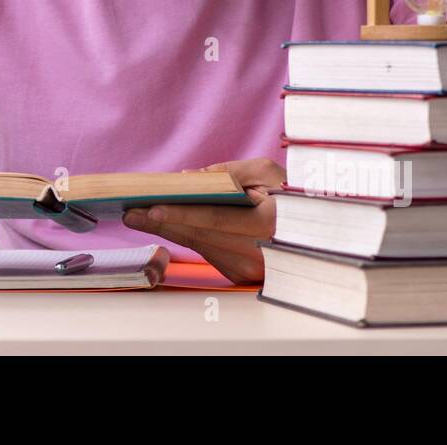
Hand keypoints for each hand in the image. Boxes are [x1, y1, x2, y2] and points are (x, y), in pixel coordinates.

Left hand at [122, 157, 284, 284]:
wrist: (315, 234)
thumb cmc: (294, 196)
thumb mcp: (269, 173)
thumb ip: (231, 173)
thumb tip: (191, 178)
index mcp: (267, 224)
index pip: (215, 219)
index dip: (182, 214)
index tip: (153, 209)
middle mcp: (256, 253)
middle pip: (199, 235)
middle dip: (161, 223)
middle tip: (131, 212)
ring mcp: (246, 267)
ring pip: (198, 245)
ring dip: (168, 230)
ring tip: (139, 216)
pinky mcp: (238, 273)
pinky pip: (207, 250)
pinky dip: (187, 236)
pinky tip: (166, 224)